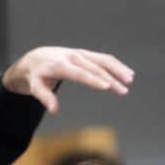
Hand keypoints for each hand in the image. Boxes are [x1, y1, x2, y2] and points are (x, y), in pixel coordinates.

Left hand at [2, 46, 134, 113]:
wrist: (36, 58)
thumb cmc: (35, 76)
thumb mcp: (35, 88)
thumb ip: (44, 98)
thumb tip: (53, 110)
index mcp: (61, 65)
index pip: (81, 73)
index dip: (94, 80)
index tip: (107, 87)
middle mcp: (73, 57)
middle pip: (95, 68)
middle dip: (111, 79)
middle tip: (124, 90)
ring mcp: (81, 54)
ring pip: (102, 60)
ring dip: (117, 69)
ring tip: (130, 79)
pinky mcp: (85, 54)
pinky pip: (102, 58)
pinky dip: (115, 65)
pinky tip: (126, 72)